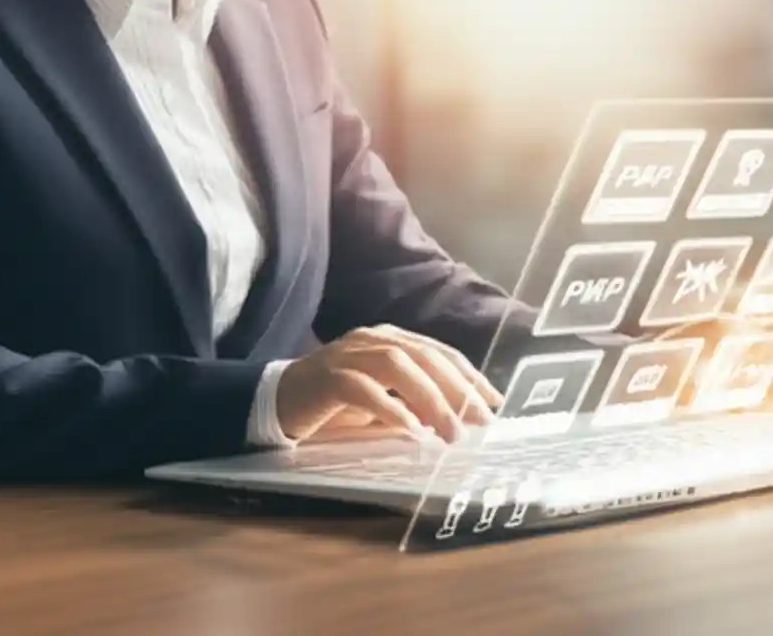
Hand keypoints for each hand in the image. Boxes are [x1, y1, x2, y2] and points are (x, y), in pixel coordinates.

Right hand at [276, 325, 504, 442]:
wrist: (278, 402)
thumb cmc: (336, 405)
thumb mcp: (384, 401)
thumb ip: (416, 402)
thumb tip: (462, 419)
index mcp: (390, 340)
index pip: (439, 352)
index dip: (470, 376)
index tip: (495, 403)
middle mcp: (371, 340)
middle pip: (423, 356)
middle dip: (457, 389)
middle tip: (479, 421)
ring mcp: (346, 355)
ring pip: (397, 366)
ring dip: (429, 399)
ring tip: (450, 432)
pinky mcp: (325, 377)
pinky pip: (361, 388)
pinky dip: (389, 407)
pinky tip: (409, 428)